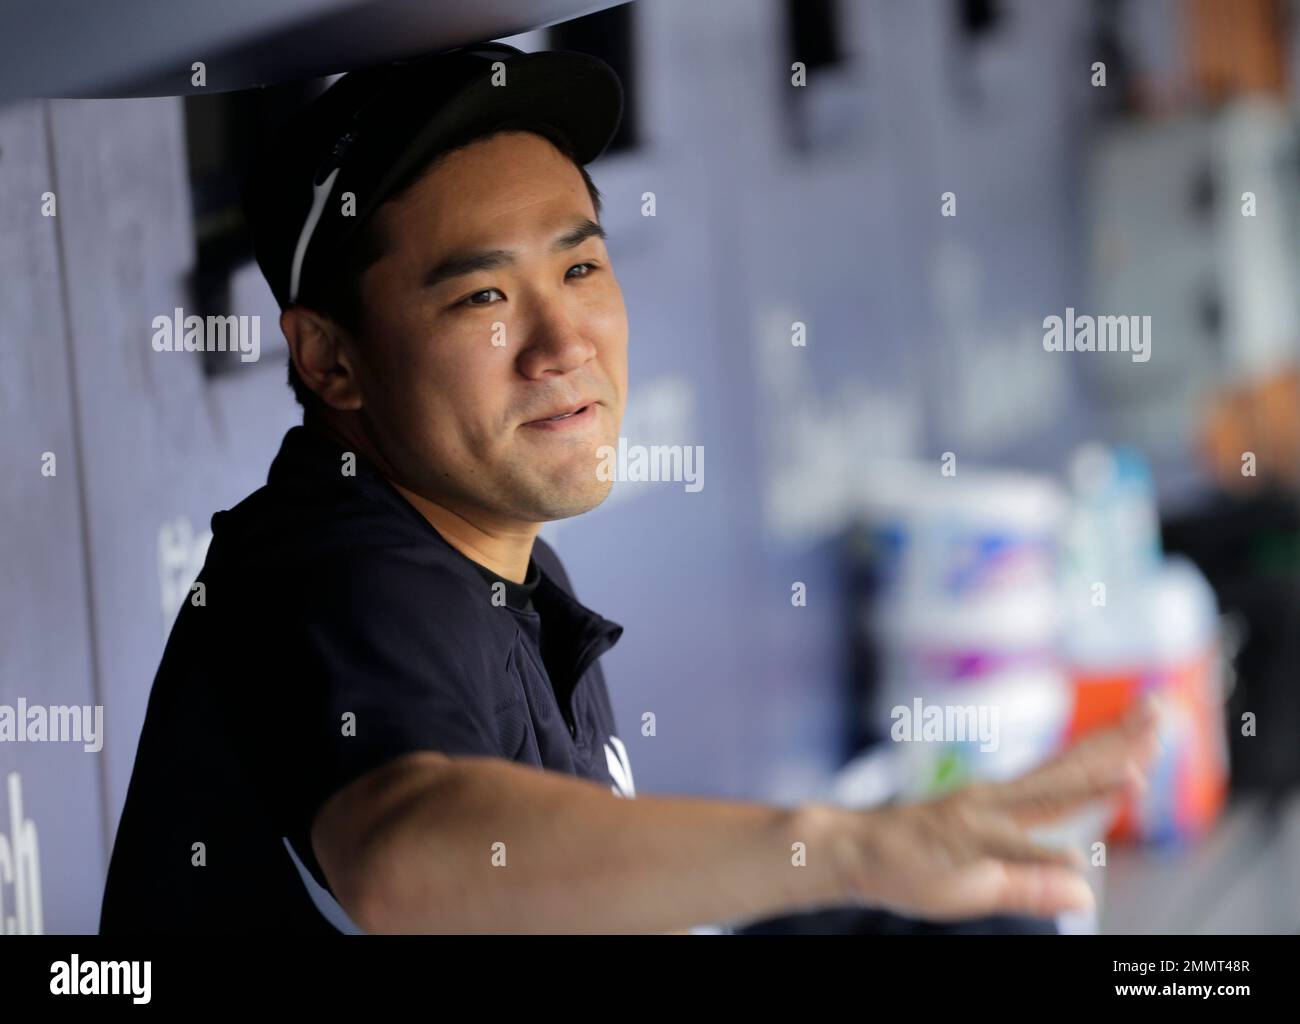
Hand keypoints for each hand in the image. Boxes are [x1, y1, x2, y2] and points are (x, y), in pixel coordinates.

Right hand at [838, 697, 1160, 919]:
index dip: (1114, 750)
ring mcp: (978, 816)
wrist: (852, 854)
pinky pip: (1004, 847)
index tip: (1152, 724)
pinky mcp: (957, 840)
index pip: (1072, 774)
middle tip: (1161, 707)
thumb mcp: (985, 884)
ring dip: (1092, 782)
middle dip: (1118, 741)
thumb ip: (1033, 883)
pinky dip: (1040, 850)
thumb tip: (1083, 891)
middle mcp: (997, 800)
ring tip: (1138, 769)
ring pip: (1045, 795)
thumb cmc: (914, 868)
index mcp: (1007, 806)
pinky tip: (1076, 857)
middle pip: (1069, 768)